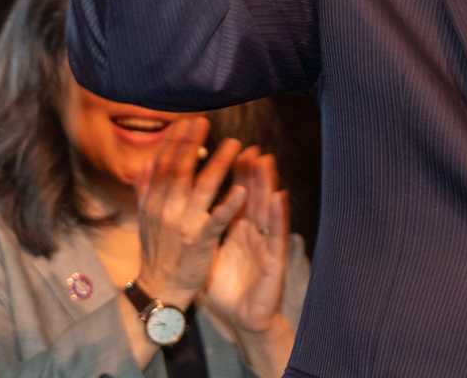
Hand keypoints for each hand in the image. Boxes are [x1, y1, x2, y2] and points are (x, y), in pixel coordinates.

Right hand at [134, 118, 247, 308]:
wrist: (160, 288)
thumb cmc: (156, 251)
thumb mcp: (144, 219)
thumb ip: (145, 191)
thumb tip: (146, 164)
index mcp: (153, 202)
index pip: (162, 164)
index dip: (173, 141)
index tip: (185, 122)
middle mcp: (166, 209)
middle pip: (180, 169)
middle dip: (192, 143)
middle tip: (204, 121)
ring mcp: (183, 224)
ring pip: (202, 187)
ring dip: (218, 164)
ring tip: (234, 145)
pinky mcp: (201, 241)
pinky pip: (216, 219)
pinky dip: (229, 204)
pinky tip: (241, 189)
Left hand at [202, 150, 290, 334]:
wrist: (243, 319)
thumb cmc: (227, 288)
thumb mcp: (210, 253)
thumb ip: (204, 230)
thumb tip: (188, 210)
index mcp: (238, 230)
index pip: (237, 194)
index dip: (235, 173)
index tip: (232, 149)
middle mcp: (253, 233)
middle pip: (253, 195)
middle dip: (252, 170)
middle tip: (250, 146)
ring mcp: (265, 244)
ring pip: (267, 208)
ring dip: (267, 183)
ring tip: (266, 160)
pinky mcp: (274, 260)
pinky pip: (276, 234)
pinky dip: (277, 215)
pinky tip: (279, 197)